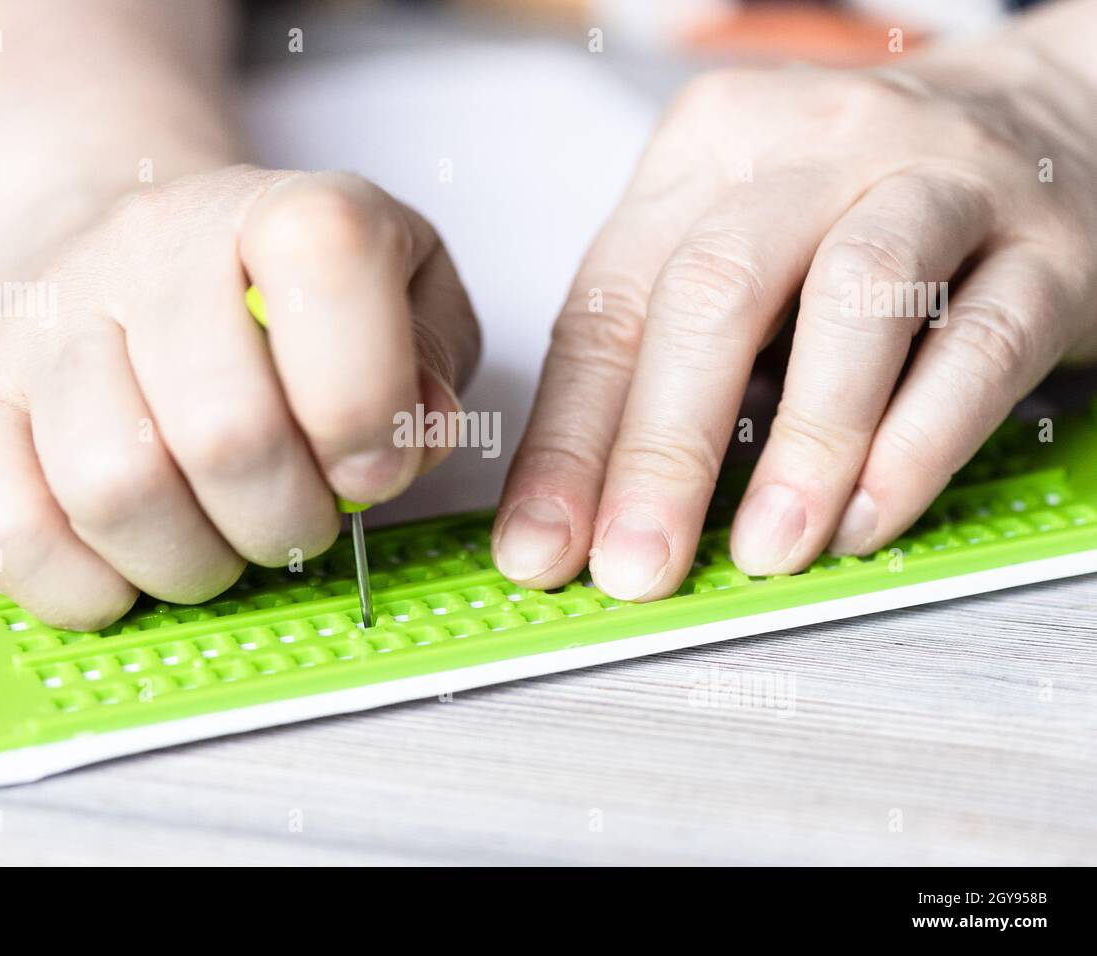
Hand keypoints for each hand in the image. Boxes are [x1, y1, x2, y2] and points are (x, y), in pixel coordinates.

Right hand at [0, 166, 477, 628]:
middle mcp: (153, 246)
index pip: (331, 266)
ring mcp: (47, 320)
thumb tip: (411, 441)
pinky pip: (5, 532)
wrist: (115, 245)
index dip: (367, 406)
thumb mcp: (401, 296)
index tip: (370, 471)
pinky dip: (87, 588)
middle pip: (226, 430)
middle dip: (285, 524)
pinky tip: (133, 564)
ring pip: (115, 491)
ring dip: (192, 563)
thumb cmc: (280, 295)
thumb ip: (430, 363)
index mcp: (283, 209)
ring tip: (218, 541)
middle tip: (296, 524)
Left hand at [495, 45, 1096, 600]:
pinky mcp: (1047, 246)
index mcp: (709, 147)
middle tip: (636, 562)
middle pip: (716, 291)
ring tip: (766, 548)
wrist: (1050, 121)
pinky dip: (918, 443)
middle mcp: (818, 145)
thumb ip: (658, 353)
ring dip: (804, 443)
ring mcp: (943, 181)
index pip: (610, 304)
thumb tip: (583, 512)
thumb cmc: (859, 201)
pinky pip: (980, 345)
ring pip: (859, 299)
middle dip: (663, 448)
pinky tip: (867, 515)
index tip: (542, 542)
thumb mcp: (737, 243)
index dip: (568, 439)